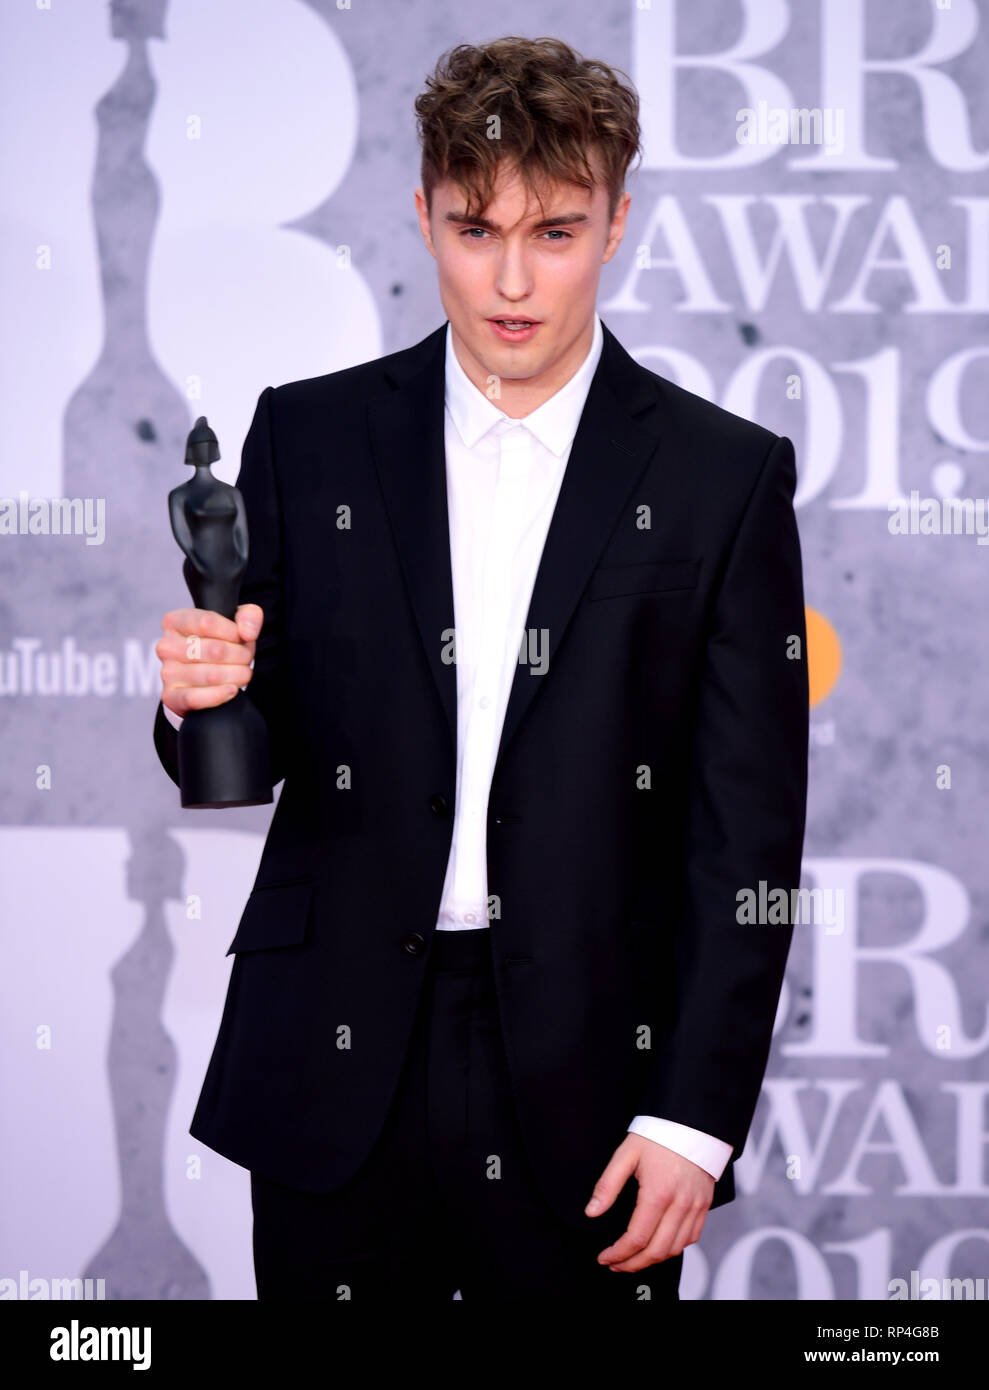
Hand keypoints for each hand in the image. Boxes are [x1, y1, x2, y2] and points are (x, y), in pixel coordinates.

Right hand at [156, 603, 262, 715]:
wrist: (204, 679)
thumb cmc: (218, 644)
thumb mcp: (235, 623)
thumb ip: (248, 616)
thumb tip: (247, 632)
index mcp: (175, 622)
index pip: (207, 622)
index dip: (233, 632)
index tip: (242, 638)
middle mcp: (166, 646)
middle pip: (215, 650)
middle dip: (240, 656)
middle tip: (245, 659)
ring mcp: (167, 673)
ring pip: (211, 675)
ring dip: (236, 675)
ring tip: (241, 673)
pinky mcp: (171, 697)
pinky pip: (195, 698)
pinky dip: (219, 695)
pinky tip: (232, 690)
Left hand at [585, 1133, 714, 1271]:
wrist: (692, 1123)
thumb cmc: (659, 1136)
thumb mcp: (626, 1154)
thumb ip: (608, 1185)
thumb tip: (592, 1211)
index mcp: (658, 1193)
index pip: (636, 1238)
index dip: (618, 1253)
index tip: (604, 1257)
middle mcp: (680, 1205)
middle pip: (656, 1251)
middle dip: (632, 1264)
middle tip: (615, 1264)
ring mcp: (695, 1207)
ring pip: (674, 1249)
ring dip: (652, 1260)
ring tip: (633, 1259)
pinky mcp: (704, 1206)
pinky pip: (691, 1238)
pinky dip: (673, 1249)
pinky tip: (658, 1246)